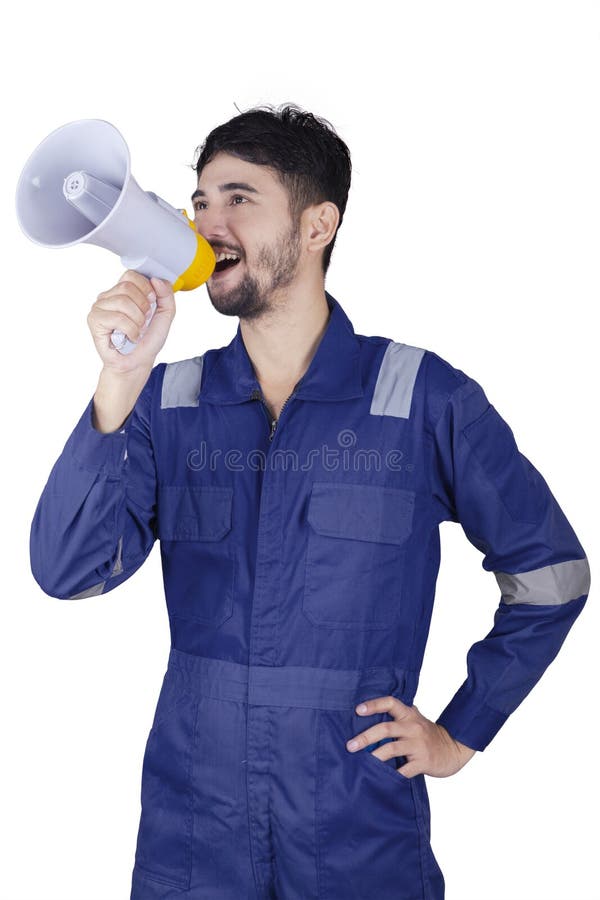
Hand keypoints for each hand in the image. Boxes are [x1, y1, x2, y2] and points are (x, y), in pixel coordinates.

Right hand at [87, 270, 174, 372]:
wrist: (138, 362)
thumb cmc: (147, 340)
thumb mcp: (165, 314)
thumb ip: (166, 294)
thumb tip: (156, 279)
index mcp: (123, 291)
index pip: (131, 275)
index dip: (145, 288)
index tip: (151, 304)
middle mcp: (108, 296)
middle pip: (127, 287)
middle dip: (143, 307)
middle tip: (143, 322)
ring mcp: (99, 307)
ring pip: (123, 301)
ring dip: (137, 321)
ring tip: (136, 331)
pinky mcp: (94, 320)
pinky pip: (117, 317)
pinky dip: (130, 330)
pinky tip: (129, 337)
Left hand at [346, 695, 475, 777]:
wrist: (453, 749)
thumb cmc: (428, 735)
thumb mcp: (415, 720)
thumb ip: (398, 717)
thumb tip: (369, 716)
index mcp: (409, 715)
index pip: (390, 703)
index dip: (374, 704)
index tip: (357, 710)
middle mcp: (413, 727)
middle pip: (386, 728)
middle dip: (365, 737)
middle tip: (350, 745)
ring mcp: (418, 745)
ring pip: (392, 749)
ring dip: (374, 756)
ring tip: (361, 762)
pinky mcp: (423, 762)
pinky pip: (404, 770)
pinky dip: (391, 775)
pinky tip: (380, 778)